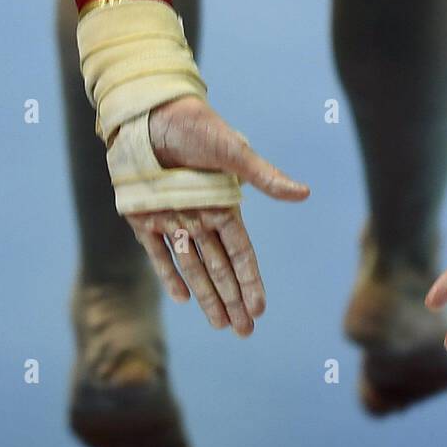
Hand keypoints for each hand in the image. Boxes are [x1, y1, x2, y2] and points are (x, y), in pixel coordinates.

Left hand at [124, 96, 309, 337]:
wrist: (152, 112)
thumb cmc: (197, 126)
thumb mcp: (232, 151)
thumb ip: (263, 177)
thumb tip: (304, 193)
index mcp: (223, 204)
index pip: (240, 252)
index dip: (250, 280)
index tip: (259, 309)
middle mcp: (199, 217)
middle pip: (219, 268)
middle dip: (233, 300)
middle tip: (245, 333)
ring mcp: (171, 219)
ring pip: (193, 267)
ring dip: (207, 296)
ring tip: (220, 326)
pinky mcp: (142, 218)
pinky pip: (157, 254)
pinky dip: (170, 275)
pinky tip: (183, 298)